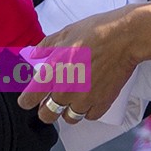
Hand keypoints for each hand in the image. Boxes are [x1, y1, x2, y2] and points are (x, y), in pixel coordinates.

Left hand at [17, 8, 138, 121]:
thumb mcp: (64, 33)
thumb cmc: (95, 32)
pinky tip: (89, 99)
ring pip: (69, 118)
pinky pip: (89, 116)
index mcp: (52, 74)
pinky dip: (88, 110)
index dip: (26, 100)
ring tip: (73, 99)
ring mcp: (84, 100)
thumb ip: (45, 47)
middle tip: (51, 101)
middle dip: (46, 110)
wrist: (124, 38)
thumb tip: (33, 53)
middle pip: (47, 115)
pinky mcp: (102, 103)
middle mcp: (66, 91)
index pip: (28, 99)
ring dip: (68, 110)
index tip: (28, 99)